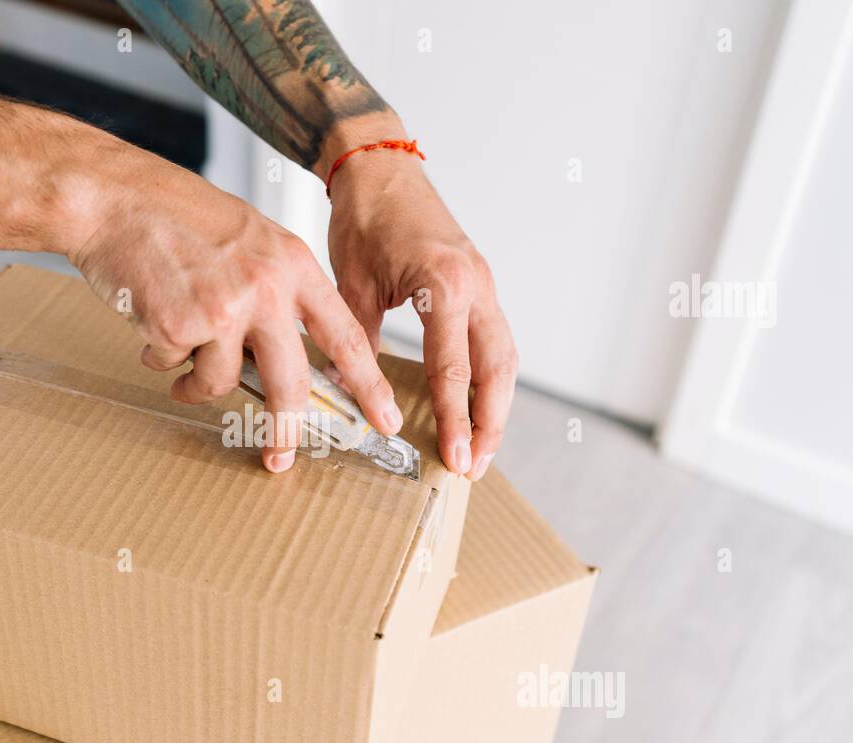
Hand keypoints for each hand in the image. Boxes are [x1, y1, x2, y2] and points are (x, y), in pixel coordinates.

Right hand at [72, 146, 402, 472]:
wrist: (115, 198)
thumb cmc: (175, 215)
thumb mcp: (249, 241)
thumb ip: (274, 294)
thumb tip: (277, 358)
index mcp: (292, 264)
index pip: (343, 335)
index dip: (368, 384)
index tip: (383, 418)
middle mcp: (265, 288)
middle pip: (290, 382)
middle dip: (284, 430)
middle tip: (279, 458)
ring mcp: (223, 308)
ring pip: (220, 381)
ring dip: (194, 383)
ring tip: (177, 353)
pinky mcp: (179, 324)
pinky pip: (174, 368)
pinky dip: (159, 356)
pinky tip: (149, 319)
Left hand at [325, 147, 516, 480]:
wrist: (381, 167)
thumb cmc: (364, 218)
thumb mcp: (352, 283)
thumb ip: (358, 340)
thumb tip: (347, 391)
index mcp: (444, 285)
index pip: (454, 369)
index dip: (455, 419)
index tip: (455, 457)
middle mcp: (475, 285)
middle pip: (498, 370)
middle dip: (490, 423)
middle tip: (475, 465)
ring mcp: (484, 283)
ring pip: (505, 357)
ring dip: (496, 406)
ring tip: (481, 447)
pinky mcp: (479, 284)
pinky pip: (495, 339)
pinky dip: (490, 378)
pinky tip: (477, 406)